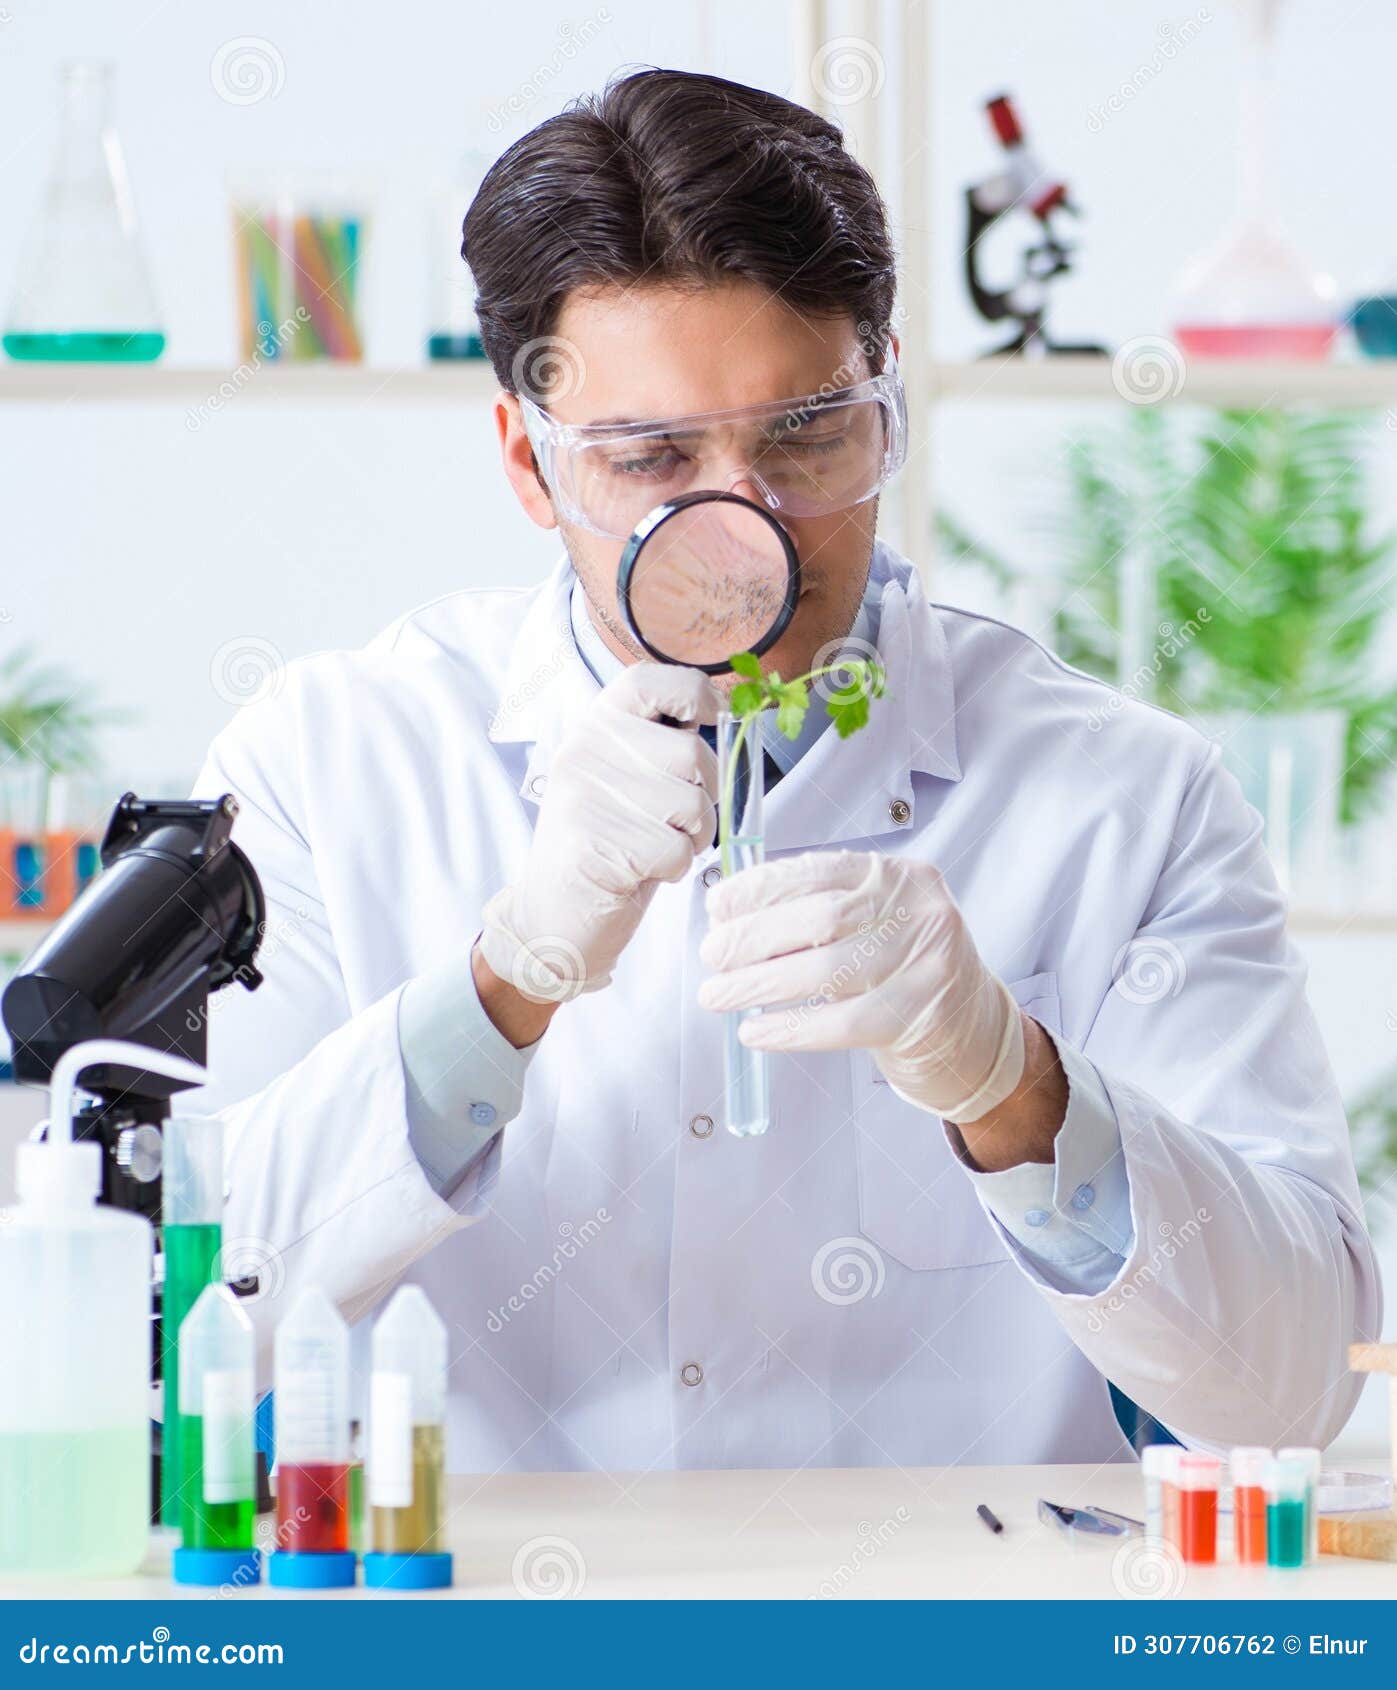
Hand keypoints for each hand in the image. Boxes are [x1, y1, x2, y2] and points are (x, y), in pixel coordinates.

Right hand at [481, 663, 719, 1003]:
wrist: (553, 918)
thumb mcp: (628, 780)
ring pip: (692, 805)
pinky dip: (675, 869)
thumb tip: (722, 714)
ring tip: (661, 847)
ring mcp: (586, 797)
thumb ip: (662, 746)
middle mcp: (585, 753)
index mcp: (595, 728)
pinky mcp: (596, 845)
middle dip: (708, 794)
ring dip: (694, 837)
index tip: (714, 717)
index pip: (649, 681)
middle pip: (691, 753)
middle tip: (683, 819)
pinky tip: (644, 871)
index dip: (695, 694)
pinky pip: (677, 851)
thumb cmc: (608, 845)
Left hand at [698, 849, 1024, 1123]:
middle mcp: (917, 910)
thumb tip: (730, 914)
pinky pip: (839, 1022)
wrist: (973, 1032)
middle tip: (712, 955)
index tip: (718, 905)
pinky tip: (755, 1032)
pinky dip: (788, 1029)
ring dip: (757, 984)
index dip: (760, 887)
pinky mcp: (921, 1014)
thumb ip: (816, 911)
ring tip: (718, 995)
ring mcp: (924, 962)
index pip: (819, 870)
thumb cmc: (904, 973)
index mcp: (898, 876)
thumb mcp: (873, 925)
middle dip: (751, 937)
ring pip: (824, 970)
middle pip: (818, 918)